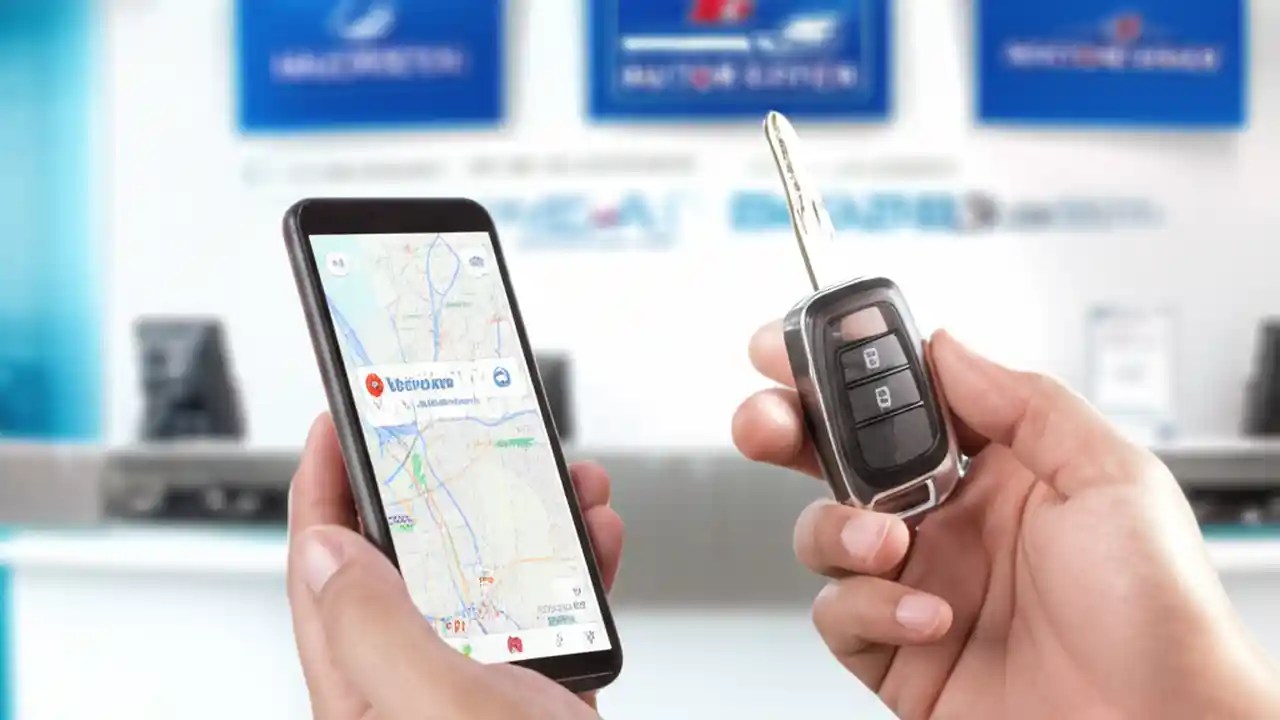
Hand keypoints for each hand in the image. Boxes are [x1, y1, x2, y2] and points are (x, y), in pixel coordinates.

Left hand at [286, 414, 622, 718]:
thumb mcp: (436, 706)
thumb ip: (371, 628)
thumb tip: (321, 551)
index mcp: (365, 691)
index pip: (322, 575)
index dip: (322, 491)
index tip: (333, 424)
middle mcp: (413, 682)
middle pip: (410, 561)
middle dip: (446, 487)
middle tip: (464, 433)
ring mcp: (479, 685)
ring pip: (487, 577)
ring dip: (527, 520)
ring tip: (564, 485)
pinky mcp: (538, 690)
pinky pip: (547, 609)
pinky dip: (573, 568)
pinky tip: (594, 542)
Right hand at [734, 324, 1279, 718]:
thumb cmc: (1158, 615)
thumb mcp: (1109, 475)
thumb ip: (1022, 401)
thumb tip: (945, 347)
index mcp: (996, 469)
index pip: (899, 401)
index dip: (839, 369)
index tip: (793, 346)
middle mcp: (948, 523)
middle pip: (837, 458)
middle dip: (786, 428)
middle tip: (768, 422)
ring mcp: (917, 585)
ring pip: (824, 533)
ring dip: (839, 530)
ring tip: (889, 545)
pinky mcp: (896, 653)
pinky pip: (838, 615)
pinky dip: (869, 609)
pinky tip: (926, 618)